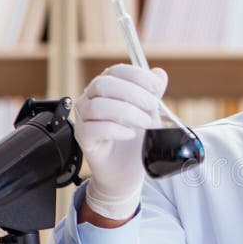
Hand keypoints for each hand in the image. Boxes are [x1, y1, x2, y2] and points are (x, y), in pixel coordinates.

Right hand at [74, 64, 167, 219]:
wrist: (126, 173)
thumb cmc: (135, 141)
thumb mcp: (150, 113)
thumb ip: (153, 94)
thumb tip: (160, 73)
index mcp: (107, 88)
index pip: (117, 70)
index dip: (138, 76)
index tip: (157, 88)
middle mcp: (91, 99)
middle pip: (103, 84)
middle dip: (133, 93)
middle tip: (152, 106)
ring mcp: (84, 119)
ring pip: (97, 105)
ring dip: (127, 112)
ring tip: (145, 123)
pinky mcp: (83, 138)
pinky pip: (92, 128)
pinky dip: (115, 129)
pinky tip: (130, 134)